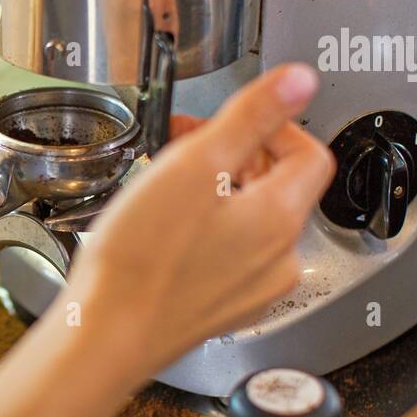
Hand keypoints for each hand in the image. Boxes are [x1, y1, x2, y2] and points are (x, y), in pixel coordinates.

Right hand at [65, 63, 335, 390]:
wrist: (107, 335)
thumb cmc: (141, 261)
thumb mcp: (195, 164)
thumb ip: (253, 116)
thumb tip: (301, 81)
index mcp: (280, 218)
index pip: (309, 154)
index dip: (273, 126)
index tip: (232, 121)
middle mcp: (278, 260)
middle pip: (279, 188)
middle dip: (237, 156)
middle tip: (189, 147)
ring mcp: (251, 290)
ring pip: (251, 223)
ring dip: (219, 194)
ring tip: (169, 188)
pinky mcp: (221, 309)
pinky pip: (227, 257)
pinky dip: (205, 234)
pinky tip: (165, 233)